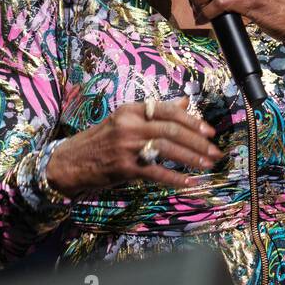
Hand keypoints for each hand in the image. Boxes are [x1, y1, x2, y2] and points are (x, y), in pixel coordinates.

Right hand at [45, 98, 224, 195]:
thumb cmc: (101, 141)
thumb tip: (185, 102)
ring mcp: (126, 146)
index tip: (209, 131)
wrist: (70, 162)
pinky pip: (155, 172)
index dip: (192, 121)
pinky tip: (189, 182)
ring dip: (192, 158)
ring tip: (208, 165)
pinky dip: (174, 178)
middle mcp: (130, 125)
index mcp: (132, 110)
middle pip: (172, 130)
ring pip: (167, 149)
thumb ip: (156, 113)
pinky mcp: (124, 167)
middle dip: (198, 141)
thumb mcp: (126, 121)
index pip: (169, 110)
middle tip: (215, 151)